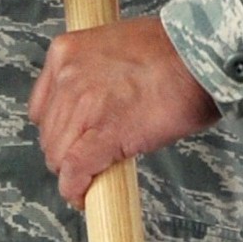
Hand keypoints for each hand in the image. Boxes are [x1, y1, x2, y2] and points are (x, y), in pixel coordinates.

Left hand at [27, 14, 219, 203]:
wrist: (200, 56)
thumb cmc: (171, 50)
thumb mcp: (113, 45)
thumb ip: (91, 73)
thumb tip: (91, 106)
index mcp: (65, 52)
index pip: (42, 108)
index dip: (60, 129)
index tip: (73, 139)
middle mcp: (67, 76)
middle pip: (49, 135)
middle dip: (68, 152)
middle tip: (91, 159)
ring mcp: (83, 105)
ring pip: (59, 156)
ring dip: (74, 172)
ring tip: (96, 174)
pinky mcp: (105, 133)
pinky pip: (76, 170)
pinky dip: (76, 188)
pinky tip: (84, 196)